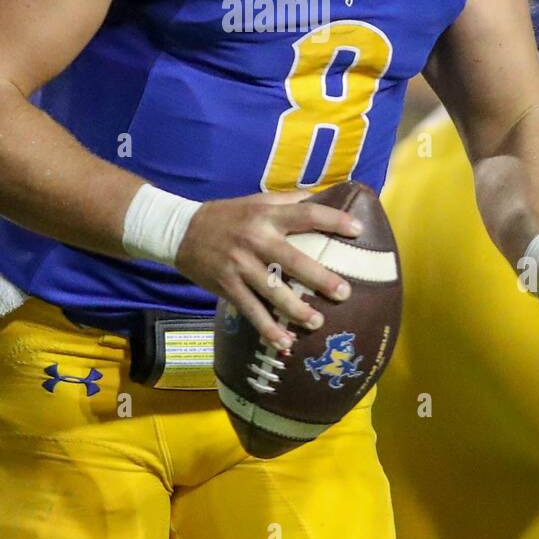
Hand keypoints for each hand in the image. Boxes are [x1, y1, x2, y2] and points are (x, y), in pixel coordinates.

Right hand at [175, 192, 360, 348]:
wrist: (180, 231)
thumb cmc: (227, 215)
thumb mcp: (256, 200)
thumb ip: (288, 200)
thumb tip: (323, 195)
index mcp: (266, 215)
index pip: (305, 215)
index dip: (332, 221)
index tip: (357, 231)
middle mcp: (255, 239)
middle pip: (292, 259)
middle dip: (319, 278)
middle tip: (343, 293)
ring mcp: (240, 265)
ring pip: (272, 290)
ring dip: (296, 309)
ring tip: (317, 321)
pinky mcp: (227, 286)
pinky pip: (251, 310)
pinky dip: (267, 329)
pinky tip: (284, 343)